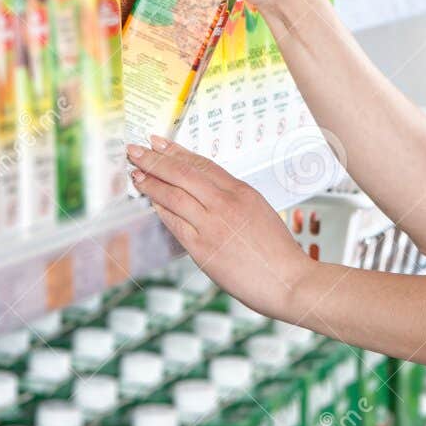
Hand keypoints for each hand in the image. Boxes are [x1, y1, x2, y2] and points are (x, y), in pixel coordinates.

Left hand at [126, 136, 314, 319]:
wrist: (289, 281)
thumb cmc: (277, 253)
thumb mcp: (259, 213)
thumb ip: (233, 202)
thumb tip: (205, 197)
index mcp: (242, 192)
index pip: (202, 164)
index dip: (177, 152)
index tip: (160, 144)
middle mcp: (226, 203)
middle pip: (183, 173)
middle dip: (156, 160)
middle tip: (136, 150)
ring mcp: (212, 224)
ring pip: (174, 194)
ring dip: (151, 182)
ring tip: (136, 173)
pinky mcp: (202, 247)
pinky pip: (174, 222)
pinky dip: (159, 209)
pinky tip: (149, 201)